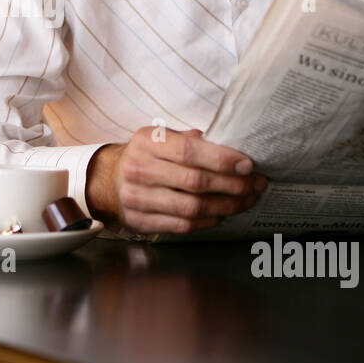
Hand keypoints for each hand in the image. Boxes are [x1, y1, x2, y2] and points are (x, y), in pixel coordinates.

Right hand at [85, 126, 267, 233]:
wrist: (107, 180)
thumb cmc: (146, 156)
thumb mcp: (162, 137)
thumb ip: (193, 141)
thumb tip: (234, 149)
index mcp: (147, 141)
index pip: (188, 151)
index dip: (222, 159)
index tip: (248, 165)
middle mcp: (139, 169)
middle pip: (194, 181)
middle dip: (232, 185)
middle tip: (256, 184)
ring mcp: (137, 198)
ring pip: (192, 207)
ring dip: (226, 206)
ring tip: (246, 200)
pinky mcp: (140, 221)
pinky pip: (183, 225)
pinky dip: (209, 220)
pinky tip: (223, 214)